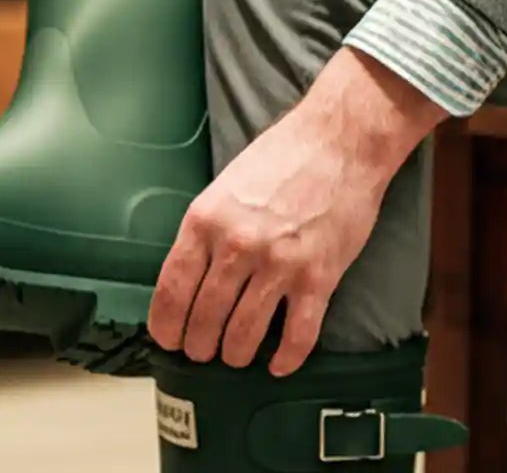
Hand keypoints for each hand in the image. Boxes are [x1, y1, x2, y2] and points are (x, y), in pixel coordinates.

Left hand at [147, 49, 446, 375]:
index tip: (168, 340)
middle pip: (205, 319)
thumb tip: (188, 279)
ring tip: (234, 357)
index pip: (171, 291)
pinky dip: (286, 358)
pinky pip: (298, 335)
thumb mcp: (222, 188)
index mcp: (205, 221)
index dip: (166, 327)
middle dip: (199, 346)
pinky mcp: (319, 277)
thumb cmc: (280, 158)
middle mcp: (236, 246)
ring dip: (235, 355)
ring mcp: (278, 265)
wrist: (340, 142)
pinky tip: (278, 365)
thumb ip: (204, 233)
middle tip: (202, 352)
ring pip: (244, 335)